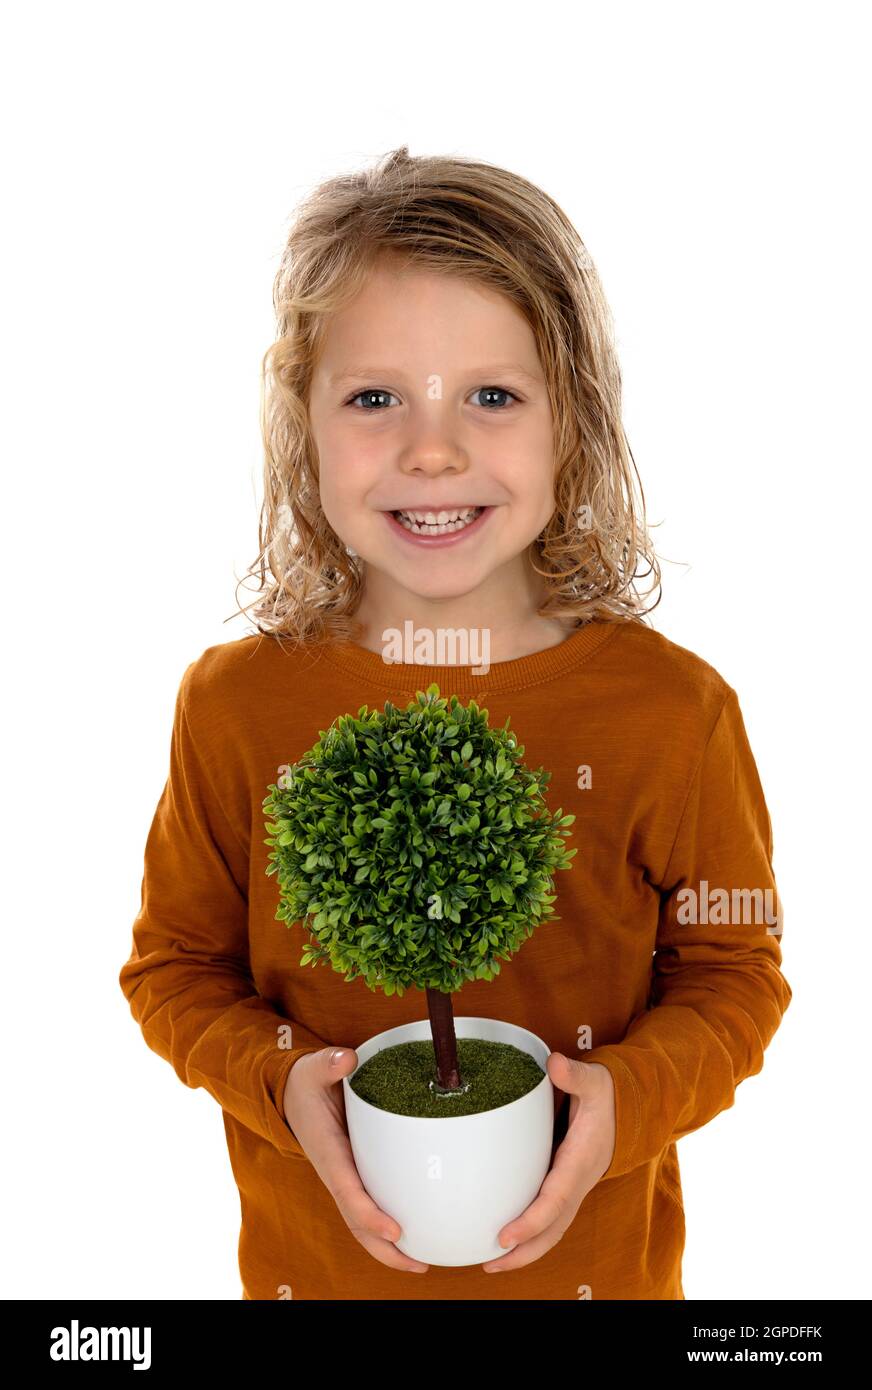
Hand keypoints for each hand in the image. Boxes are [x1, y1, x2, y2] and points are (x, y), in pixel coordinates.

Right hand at [283, 1046, 428, 1273]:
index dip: (370, 1214)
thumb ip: (328, 1063)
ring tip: (423, 1262)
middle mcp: (335, 1173)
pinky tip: (416, 1235)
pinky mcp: (354, 1176)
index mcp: (328, 1152)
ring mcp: (345, 1179)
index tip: (396, 1230)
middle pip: (356, 1223)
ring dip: (388, 1248)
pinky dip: (387, 1229)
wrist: (292, 1094)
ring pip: (362, 1224)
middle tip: (419, 1263)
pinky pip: (369, 1209)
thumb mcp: (313, 1068)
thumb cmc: (308, 1083)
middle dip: (384, 1249)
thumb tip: (347, 1059)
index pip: (348, 1191)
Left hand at [481, 1051, 615, 1272]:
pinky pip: (549, 1219)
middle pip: (552, 1229)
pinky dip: (530, 1235)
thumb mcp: (595, 1081)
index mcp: (580, 1162)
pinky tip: (505, 1239)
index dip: (530, 1222)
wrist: (630, 1109)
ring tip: (490, 1262)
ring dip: (525, 1251)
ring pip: (551, 1230)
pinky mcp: (566, 1187)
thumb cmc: (608, 1096)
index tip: (504, 1236)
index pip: (555, 1200)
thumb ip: (575, 1075)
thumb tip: (554, 1063)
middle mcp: (578, 1183)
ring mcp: (573, 1189)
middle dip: (523, 1252)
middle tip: (489, 1263)